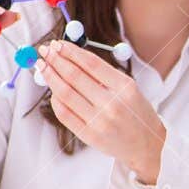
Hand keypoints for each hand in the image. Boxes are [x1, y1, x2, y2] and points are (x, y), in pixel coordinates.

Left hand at [36, 40, 167, 182]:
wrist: (146, 144)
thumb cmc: (136, 112)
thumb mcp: (129, 88)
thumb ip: (103, 74)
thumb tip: (70, 56)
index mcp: (124, 87)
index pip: (91, 63)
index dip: (71, 51)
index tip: (58, 43)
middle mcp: (112, 103)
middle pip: (75, 76)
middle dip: (56, 60)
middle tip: (45, 50)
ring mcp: (99, 121)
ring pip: (65, 93)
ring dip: (50, 77)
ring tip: (42, 66)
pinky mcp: (89, 135)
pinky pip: (64, 114)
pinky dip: (55, 100)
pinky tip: (52, 90)